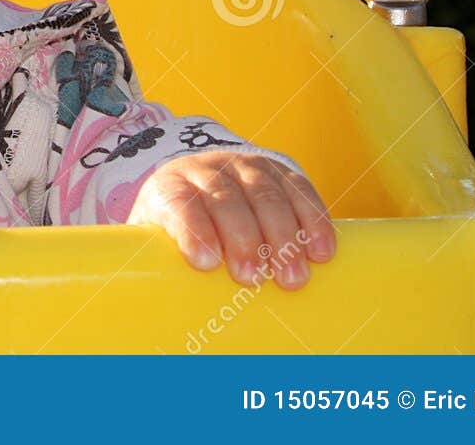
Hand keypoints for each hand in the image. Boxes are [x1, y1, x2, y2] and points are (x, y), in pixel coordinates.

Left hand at [124, 151, 335, 288]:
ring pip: (265, 193)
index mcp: (169, 187)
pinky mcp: (279, 171)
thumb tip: (153, 309)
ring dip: (283, 236)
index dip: (193, 229)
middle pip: (225, 198)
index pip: (178, 202)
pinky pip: (299, 190)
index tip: (206, 263)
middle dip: (242, 237)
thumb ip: (155, 266)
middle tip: (252, 278)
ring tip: (291, 277)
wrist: (199, 187)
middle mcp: (206, 170)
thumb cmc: (176, 231)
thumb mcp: (157, 244)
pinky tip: (321, 251)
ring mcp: (245, 166)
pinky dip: (313, 220)